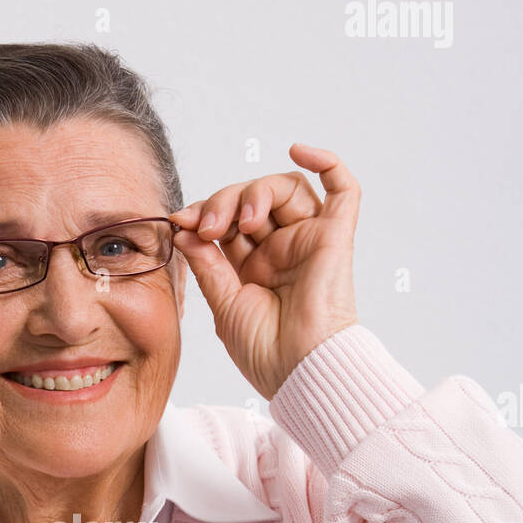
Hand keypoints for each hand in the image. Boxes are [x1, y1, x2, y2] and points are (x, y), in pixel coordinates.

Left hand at [170, 144, 360, 399]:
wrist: (300, 372)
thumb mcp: (224, 304)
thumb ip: (208, 264)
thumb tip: (185, 229)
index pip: (228, 220)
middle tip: (208, 225)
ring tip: (243, 222)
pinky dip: (325, 161)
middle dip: (223, 202)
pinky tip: (299, 150)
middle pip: (253, 199)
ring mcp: (309, 241)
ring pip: (286, 188)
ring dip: (256, 192)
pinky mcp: (336, 237)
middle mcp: (282, 250)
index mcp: (254, 267)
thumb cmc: (266, 352)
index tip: (180, 221)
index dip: (204, 212)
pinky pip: (343, 188)